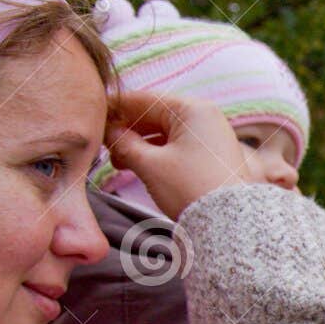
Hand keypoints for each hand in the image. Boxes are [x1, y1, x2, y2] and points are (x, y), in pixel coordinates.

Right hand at [106, 91, 255, 218]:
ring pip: (165, 133)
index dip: (116, 107)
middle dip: (127, 130)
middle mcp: (205, 117)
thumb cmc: (191, 189)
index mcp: (192, 109)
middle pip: (155, 115)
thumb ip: (124, 143)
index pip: (144, 99)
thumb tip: (110, 132)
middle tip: (103, 145)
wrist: (230, 223)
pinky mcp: (212, 155)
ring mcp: (211, 136)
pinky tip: (139, 166)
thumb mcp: (150, 164)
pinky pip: (177, 146)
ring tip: (118, 162)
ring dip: (139, 145)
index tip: (93, 114)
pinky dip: (156, 154)